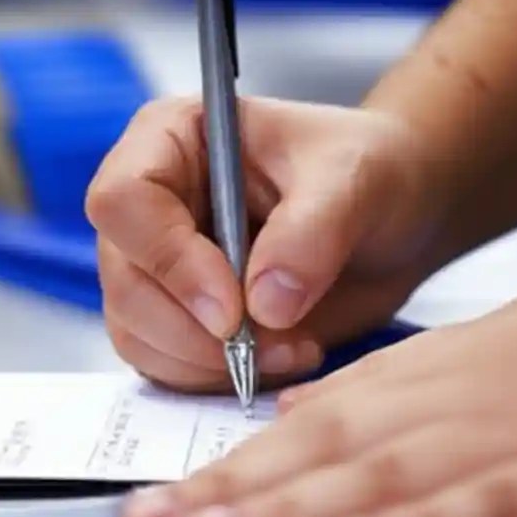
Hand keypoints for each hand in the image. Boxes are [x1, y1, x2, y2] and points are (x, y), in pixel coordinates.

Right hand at [87, 97, 442, 391]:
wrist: (393, 221)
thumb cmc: (369, 171)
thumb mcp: (355, 180)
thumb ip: (312, 231)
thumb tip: (264, 304)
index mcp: (170, 140)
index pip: (123, 200)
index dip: (168, 259)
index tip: (233, 308)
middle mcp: (145, 203)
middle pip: (123, 278)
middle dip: (192, 328)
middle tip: (269, 343)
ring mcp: (151, 265)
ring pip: (133, 329)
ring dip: (205, 360)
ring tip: (289, 350)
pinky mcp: (168, 316)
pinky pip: (159, 362)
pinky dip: (211, 377)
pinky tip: (273, 360)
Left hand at [122, 275, 516, 516]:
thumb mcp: (441, 367)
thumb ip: (361, 395)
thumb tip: (283, 418)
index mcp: (397, 388)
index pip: (287, 437)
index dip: (216, 475)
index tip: (151, 509)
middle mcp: (426, 412)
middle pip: (312, 457)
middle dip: (225, 495)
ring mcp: (488, 443)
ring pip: (374, 479)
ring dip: (290, 510)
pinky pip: (484, 506)